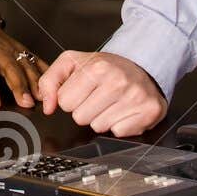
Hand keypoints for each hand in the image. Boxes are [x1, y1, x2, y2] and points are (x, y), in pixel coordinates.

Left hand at [0, 19, 44, 107]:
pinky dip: (44, 71)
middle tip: (26, 103)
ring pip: (25, 65)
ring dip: (35, 82)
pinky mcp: (20, 50)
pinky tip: (52, 84)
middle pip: (10, 68)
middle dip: (19, 86)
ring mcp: (11, 49)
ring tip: (43, 98)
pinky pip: (34, 60)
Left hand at [37, 51, 165, 135]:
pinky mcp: (149, 111)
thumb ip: (50, 81)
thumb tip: (47, 107)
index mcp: (97, 68)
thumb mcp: (72, 62)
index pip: (65, 102)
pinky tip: (123, 110)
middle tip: (97, 96)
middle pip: (80, 118)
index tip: (82, 89)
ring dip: (101, 118)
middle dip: (85, 109)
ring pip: (98, 127)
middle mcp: (117, 82)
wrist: (141, 66)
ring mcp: (135, 97)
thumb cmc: (105, 67)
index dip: (70, 98)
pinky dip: (119, 125)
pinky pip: (119, 133)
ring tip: (110, 102)